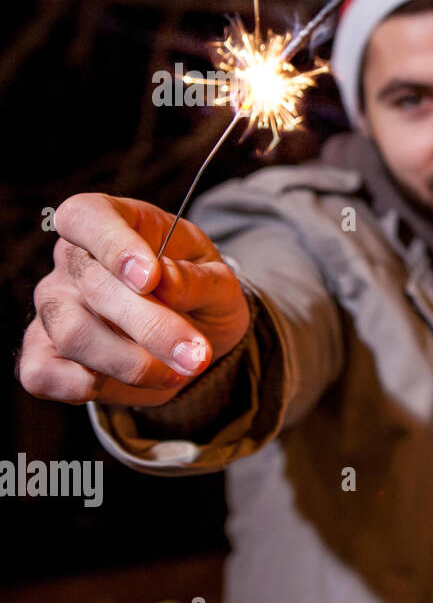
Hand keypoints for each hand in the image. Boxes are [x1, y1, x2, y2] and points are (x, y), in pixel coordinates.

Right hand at [18, 193, 249, 406]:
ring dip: (132, 362)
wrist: (196, 338)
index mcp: (113, 222)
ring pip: (72, 334)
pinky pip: (43, 372)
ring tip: (181, 370)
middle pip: (92, 286)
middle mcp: (73, 260)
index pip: (87, 217)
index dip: (113, 244)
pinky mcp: (44, 353)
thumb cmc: (202, 293)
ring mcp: (55, 306)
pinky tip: (131, 384)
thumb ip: (197, 279)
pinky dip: (84, 385)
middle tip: (196, 354)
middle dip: (151, 326)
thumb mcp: (219, 280)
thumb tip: (166, 280)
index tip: (150, 277)